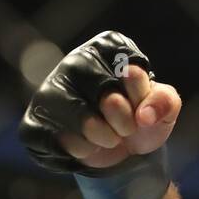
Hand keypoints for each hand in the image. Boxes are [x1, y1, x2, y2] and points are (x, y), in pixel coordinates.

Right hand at [19, 31, 180, 174]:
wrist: (121, 151)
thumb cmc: (140, 117)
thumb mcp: (164, 108)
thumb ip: (165, 101)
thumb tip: (145, 115)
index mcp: (107, 47)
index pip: (128, 67)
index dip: (139, 94)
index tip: (141, 104)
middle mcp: (74, 61)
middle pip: (102, 88)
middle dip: (122, 117)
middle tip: (128, 128)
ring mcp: (49, 91)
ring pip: (75, 112)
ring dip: (102, 135)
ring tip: (109, 139)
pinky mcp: (33, 122)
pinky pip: (55, 137)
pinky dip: (80, 149)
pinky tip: (87, 147)